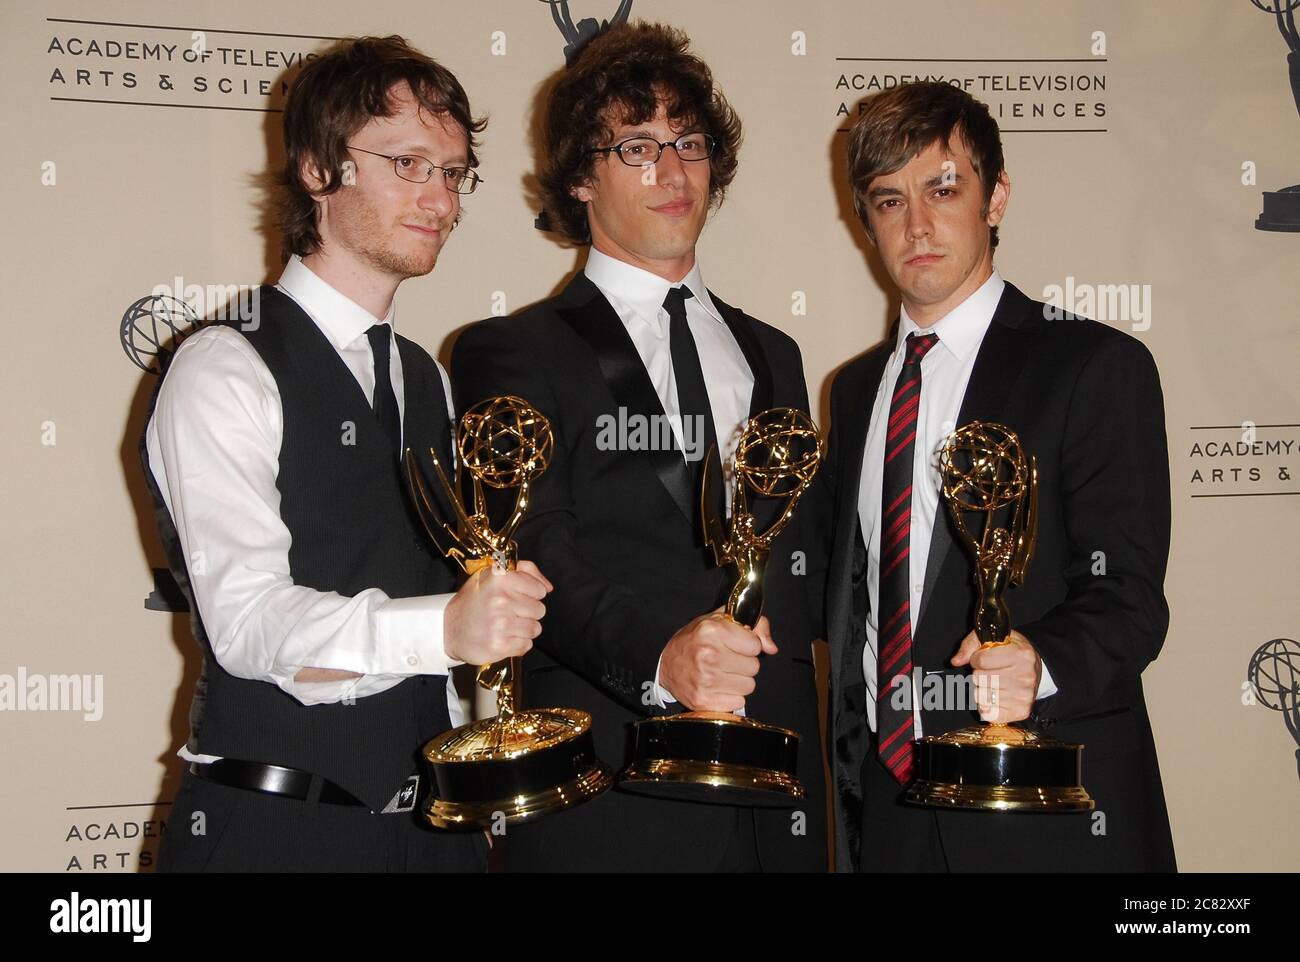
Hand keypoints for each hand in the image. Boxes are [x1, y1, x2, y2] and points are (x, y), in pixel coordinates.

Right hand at [443, 560, 552, 665]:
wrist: (448, 629)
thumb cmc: (474, 601)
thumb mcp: (494, 575)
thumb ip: (525, 571)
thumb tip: (548, 587)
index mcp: (500, 578)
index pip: (539, 589)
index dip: (530, 594)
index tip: (515, 596)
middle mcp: (501, 599)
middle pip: (539, 610)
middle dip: (526, 612)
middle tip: (507, 612)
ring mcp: (501, 624)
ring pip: (535, 628)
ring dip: (522, 629)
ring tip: (504, 626)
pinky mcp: (500, 645)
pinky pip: (526, 645)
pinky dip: (517, 644)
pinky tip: (502, 637)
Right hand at [659, 608, 777, 712]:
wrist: (667, 664)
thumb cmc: (696, 640)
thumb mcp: (721, 621)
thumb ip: (755, 626)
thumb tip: (771, 648)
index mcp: (713, 630)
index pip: (755, 645)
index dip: (748, 645)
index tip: (736, 645)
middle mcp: (709, 654)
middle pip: (754, 667)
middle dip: (744, 664)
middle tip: (727, 660)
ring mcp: (705, 679)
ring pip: (748, 686)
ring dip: (739, 681)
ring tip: (722, 673)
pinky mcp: (703, 700)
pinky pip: (738, 702)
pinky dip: (731, 696)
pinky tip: (717, 687)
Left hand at [950, 629, 1040, 722]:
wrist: (1035, 667)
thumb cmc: (1010, 651)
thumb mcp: (993, 638)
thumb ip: (971, 645)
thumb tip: (956, 661)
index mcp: (1020, 654)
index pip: (981, 660)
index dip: (975, 658)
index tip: (981, 658)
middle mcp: (1025, 676)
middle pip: (980, 679)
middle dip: (978, 674)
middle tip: (988, 671)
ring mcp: (1024, 695)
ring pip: (981, 697)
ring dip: (981, 690)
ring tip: (991, 683)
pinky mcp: (1021, 711)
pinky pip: (989, 714)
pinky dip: (985, 707)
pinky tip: (992, 698)